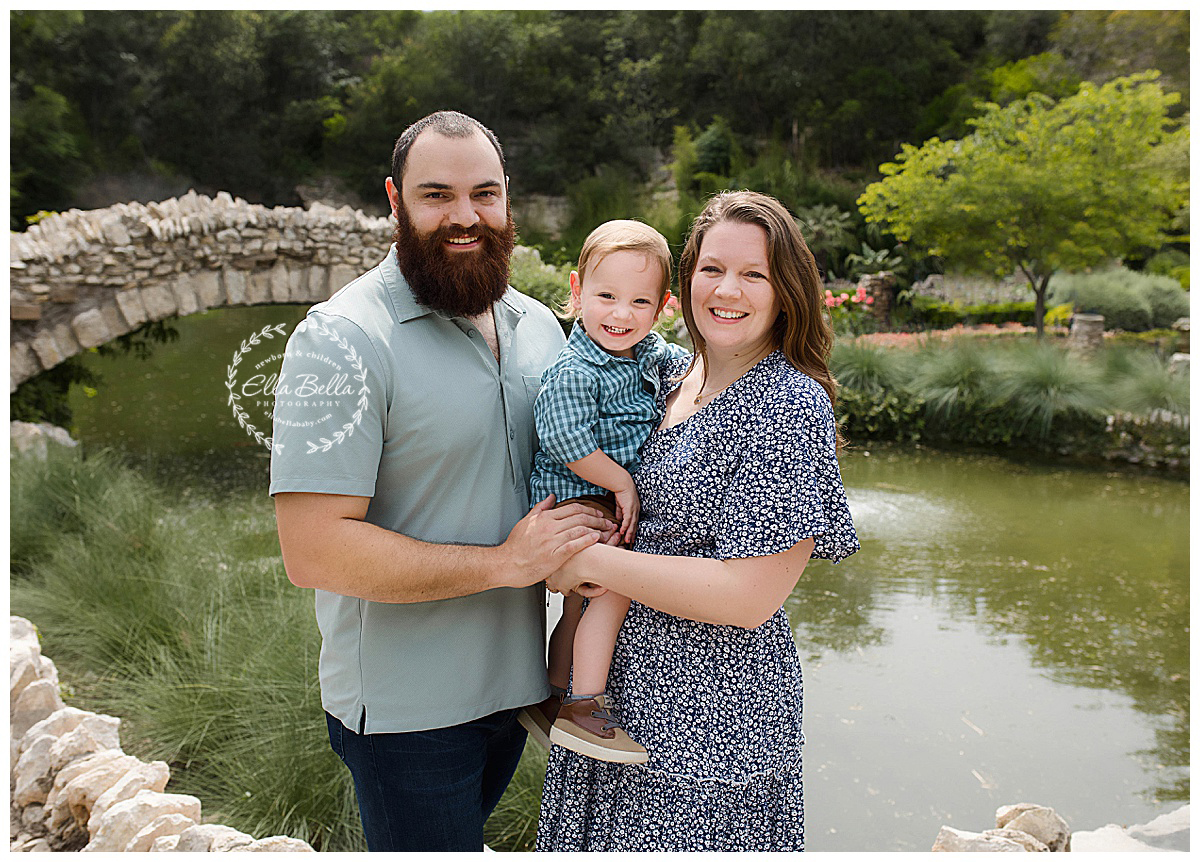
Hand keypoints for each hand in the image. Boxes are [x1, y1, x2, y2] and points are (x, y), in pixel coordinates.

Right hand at [498, 495, 613, 587]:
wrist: (507, 564)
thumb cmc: (516, 546)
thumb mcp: (526, 521)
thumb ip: (540, 508)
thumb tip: (551, 497)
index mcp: (545, 517)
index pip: (572, 508)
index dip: (589, 509)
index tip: (598, 514)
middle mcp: (550, 527)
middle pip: (580, 517)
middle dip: (597, 519)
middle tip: (607, 522)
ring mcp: (552, 541)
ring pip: (580, 530)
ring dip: (596, 529)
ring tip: (607, 532)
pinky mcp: (554, 556)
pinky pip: (574, 545)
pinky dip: (587, 541)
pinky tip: (596, 539)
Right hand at [612, 480, 639, 546]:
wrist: (622, 484)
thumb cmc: (621, 492)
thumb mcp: (620, 504)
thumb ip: (620, 512)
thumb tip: (618, 520)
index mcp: (635, 509)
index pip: (634, 522)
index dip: (633, 530)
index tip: (632, 537)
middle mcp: (636, 510)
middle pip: (635, 525)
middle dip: (633, 534)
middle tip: (631, 542)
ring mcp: (634, 510)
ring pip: (632, 524)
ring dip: (630, 533)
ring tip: (628, 541)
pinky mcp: (629, 508)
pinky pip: (628, 520)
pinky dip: (626, 526)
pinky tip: (623, 532)